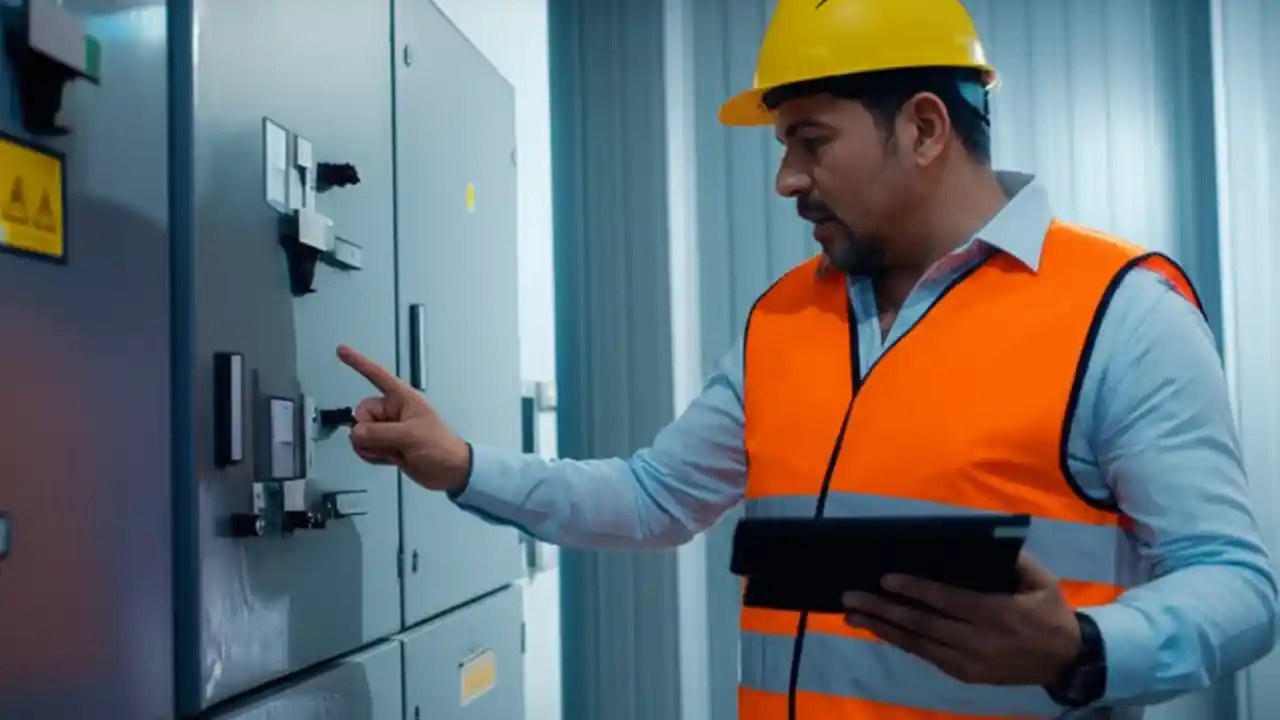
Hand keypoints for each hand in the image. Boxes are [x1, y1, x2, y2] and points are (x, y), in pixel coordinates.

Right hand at [336, 344, 471, 492]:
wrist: (451, 471)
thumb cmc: (440, 446)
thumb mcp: (410, 436)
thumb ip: (379, 433)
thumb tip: (356, 433)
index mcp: (402, 398)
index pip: (376, 375)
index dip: (358, 362)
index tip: (341, 350)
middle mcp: (393, 411)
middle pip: (362, 414)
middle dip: (366, 430)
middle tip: (387, 441)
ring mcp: (389, 429)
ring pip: (361, 433)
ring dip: (369, 446)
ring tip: (392, 451)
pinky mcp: (387, 446)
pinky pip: (366, 447)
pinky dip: (372, 455)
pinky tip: (390, 458)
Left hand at [842, 552, 1080, 686]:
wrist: (1066, 662)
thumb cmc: (1049, 612)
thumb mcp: (1041, 580)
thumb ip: (1014, 560)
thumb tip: (983, 538)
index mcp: (998, 613)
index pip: (947, 600)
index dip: (915, 590)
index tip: (885, 579)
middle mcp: (978, 641)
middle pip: (923, 624)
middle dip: (883, 610)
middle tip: (851, 598)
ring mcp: (970, 662)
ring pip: (918, 645)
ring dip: (883, 629)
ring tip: (852, 617)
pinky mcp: (966, 675)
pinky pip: (927, 657)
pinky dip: (902, 643)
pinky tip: (880, 631)